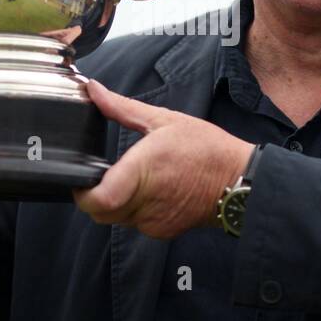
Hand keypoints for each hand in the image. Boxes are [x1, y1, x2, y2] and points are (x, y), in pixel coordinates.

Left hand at [73, 79, 253, 240]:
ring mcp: (154, 220)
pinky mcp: (163, 231)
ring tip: (131, 178)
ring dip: (115, 203)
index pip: (97, 200)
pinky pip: (136, 223)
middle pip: (100, 213)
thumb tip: (94, 89)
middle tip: (102, 175)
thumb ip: (122, 108)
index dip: (82, 193)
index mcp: (142, 171)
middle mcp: (145, 202)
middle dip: (95, 196)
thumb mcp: (164, 119)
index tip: (81, 178)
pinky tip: (150, 190)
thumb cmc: (206, 148)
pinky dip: (134, 210)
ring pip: (116, 219)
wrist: (240, 180)